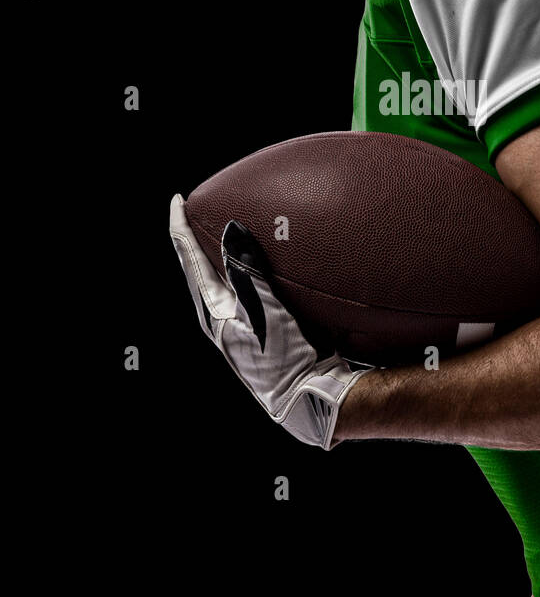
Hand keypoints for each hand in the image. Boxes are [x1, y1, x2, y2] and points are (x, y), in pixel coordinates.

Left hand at [169, 194, 374, 448]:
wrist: (305, 396)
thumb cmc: (283, 357)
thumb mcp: (265, 310)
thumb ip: (248, 269)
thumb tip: (231, 228)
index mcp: (213, 312)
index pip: (190, 260)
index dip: (181, 228)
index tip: (177, 200)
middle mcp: (219, 318)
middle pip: (197, 269)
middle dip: (193, 239)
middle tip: (194, 210)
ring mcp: (235, 327)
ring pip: (217, 280)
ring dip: (215, 255)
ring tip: (219, 231)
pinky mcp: (254, 331)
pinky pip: (239, 290)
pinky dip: (238, 270)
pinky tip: (255, 265)